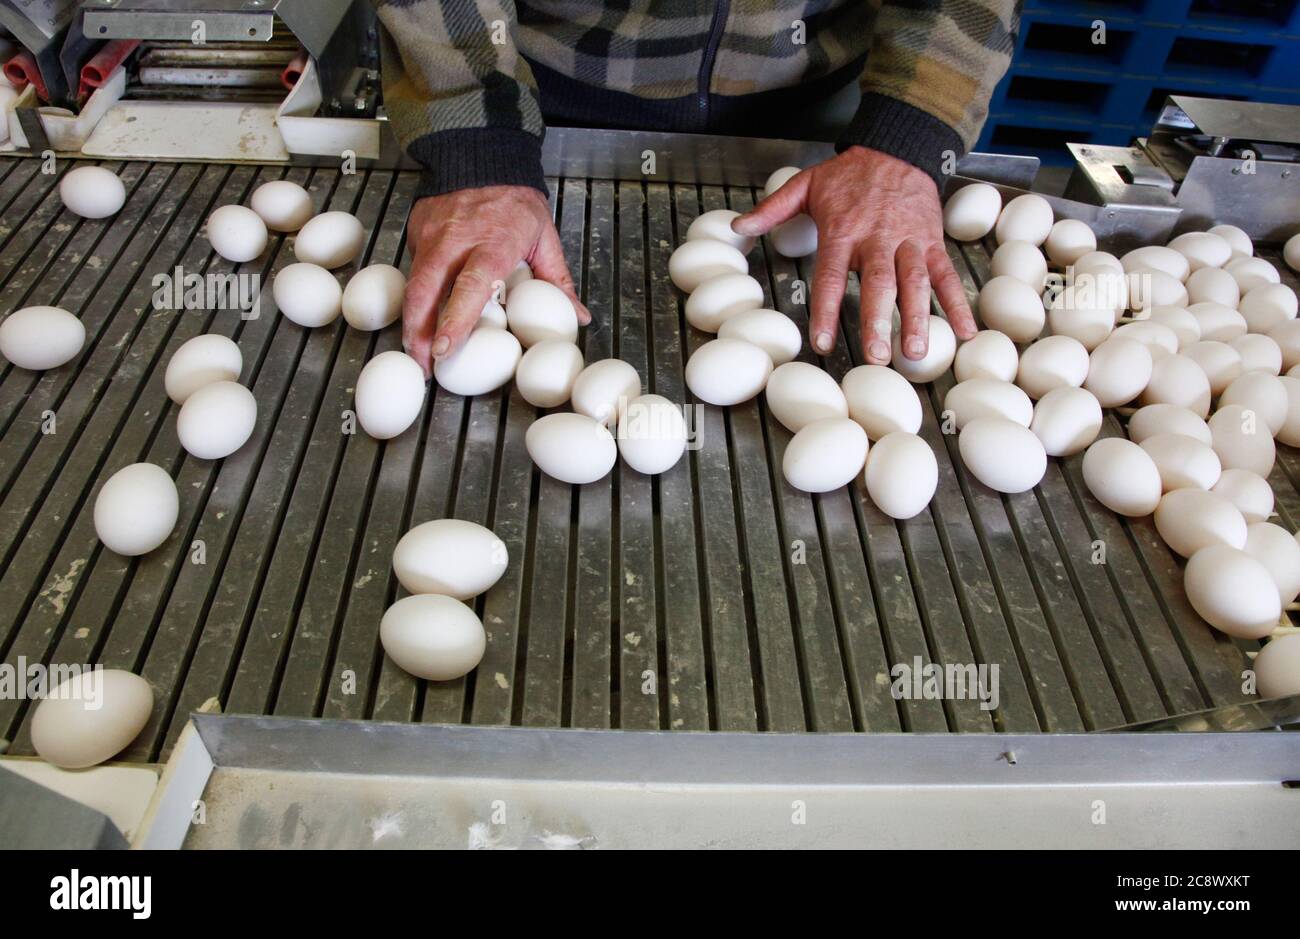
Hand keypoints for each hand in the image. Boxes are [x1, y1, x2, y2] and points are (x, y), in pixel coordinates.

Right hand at [402, 185, 590, 375]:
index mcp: (493, 243)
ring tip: (418, 353)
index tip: (445, 348)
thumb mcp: (544, 237)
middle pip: (427, 291)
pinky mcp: (416, 234)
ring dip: (411, 323)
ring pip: (413, 285)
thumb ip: (557, 280)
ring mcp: (431, 236)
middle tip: (424, 365)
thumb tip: (578, 318)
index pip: (471, 286)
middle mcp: (456, 240)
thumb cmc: (516, 201)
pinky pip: (414, 271)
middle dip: (419, 332)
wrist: (481, 155)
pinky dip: (415, 298)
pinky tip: (419, 319)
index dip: (455, 320)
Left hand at [733, 146, 976, 363]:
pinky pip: (947, 275)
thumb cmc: (849, 174)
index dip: (826, 310)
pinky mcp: (932, 243)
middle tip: (877, 357)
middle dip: (878, 322)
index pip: (831, 276)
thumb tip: (737, 227)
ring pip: (916, 283)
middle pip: (878, 285)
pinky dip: (959, 303)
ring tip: (916, 353)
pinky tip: (966, 331)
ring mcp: (909, 243)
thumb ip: (772, 209)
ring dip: (918, 319)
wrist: (898, 147)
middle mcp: (878, 240)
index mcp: (843, 231)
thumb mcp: (806, 184)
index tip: (821, 342)